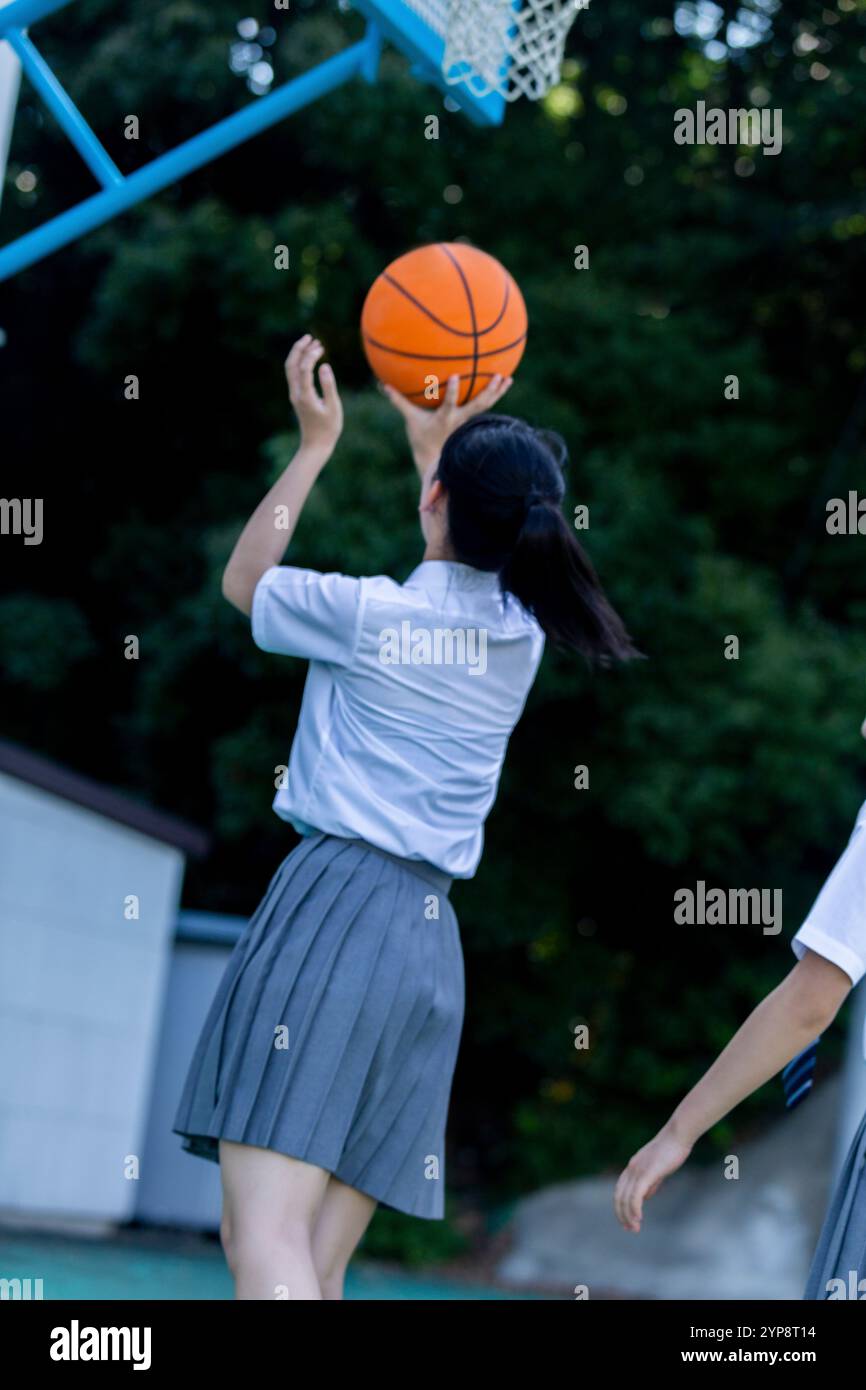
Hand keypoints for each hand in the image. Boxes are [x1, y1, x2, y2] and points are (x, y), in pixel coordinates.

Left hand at [285, 335, 342, 457]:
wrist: (315, 445)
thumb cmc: (328, 428)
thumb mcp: (333, 407)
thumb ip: (329, 386)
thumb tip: (324, 366)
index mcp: (305, 396)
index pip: (304, 368)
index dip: (311, 355)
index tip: (322, 348)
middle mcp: (296, 393)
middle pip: (291, 365)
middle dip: (299, 349)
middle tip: (311, 338)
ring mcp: (295, 395)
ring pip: (291, 369)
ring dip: (299, 354)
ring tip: (311, 343)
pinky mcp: (297, 396)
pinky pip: (294, 374)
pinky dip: (300, 363)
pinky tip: (310, 359)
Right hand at [382, 372, 512, 473]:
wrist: (436, 460)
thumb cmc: (421, 438)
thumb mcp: (410, 419)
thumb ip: (399, 401)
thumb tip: (382, 385)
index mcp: (445, 418)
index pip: (449, 403)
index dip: (453, 391)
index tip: (455, 377)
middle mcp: (460, 419)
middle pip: (478, 405)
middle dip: (487, 391)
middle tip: (497, 377)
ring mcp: (469, 421)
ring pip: (486, 406)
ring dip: (497, 393)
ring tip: (508, 379)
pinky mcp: (473, 422)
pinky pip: (486, 407)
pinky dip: (495, 396)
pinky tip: (503, 384)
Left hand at [613, 1124, 692, 1233]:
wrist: (677, 1136)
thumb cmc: (671, 1151)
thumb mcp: (657, 1169)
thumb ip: (650, 1183)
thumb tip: (645, 1197)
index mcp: (632, 1168)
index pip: (620, 1191)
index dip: (620, 1207)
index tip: (626, 1222)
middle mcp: (631, 1169)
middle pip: (619, 1196)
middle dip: (622, 1215)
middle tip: (630, 1229)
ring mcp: (637, 1170)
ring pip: (626, 1198)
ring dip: (629, 1215)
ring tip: (634, 1228)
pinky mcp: (646, 1173)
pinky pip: (636, 1194)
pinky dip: (634, 1208)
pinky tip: (638, 1218)